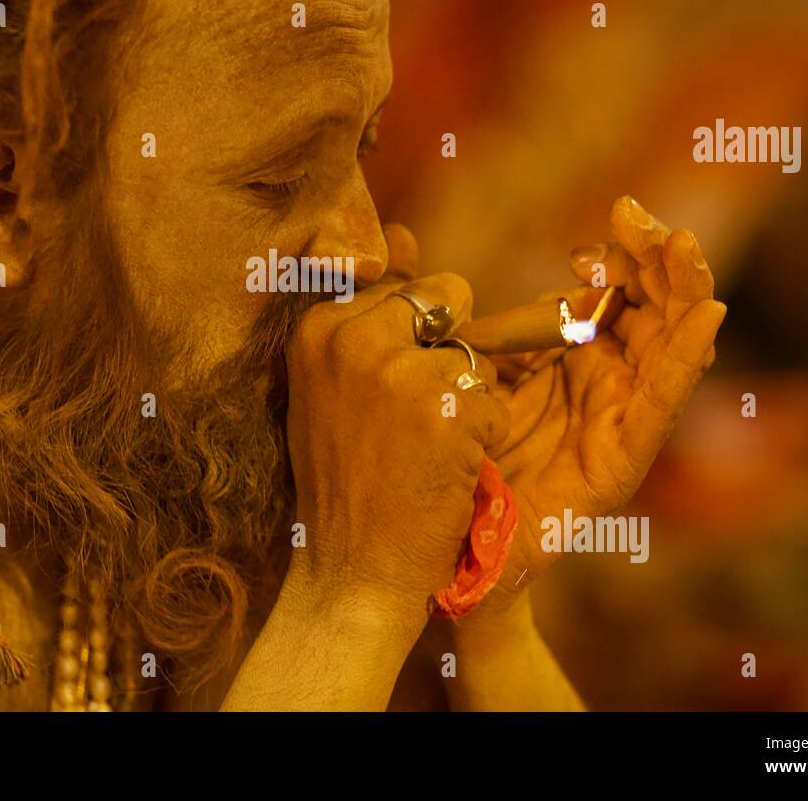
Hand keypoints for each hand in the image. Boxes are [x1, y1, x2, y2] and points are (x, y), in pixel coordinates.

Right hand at [282, 227, 510, 634]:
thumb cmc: (346, 482)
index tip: (387, 395)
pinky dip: (479, 439)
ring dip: (464, 403)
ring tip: (417, 453)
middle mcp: (349, 335)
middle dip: (446, 356)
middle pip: (446, 299)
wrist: (347, 574)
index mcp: (315, 326)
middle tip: (410, 423)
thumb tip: (403, 234)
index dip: (411, 339)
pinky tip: (438, 472)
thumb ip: (371, 310)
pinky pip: (492, 399)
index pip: (398, 287)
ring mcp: (395, 369)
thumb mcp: (333, 386)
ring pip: (475, 354)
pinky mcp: (442, 408)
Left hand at [455, 196, 724, 627]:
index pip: (611, 292)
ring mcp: (617, 420)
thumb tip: (414, 251)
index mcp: (571, 357)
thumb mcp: (451, 368)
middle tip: (639, 217)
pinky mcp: (621, 459)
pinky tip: (708, 312)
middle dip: (653, 256)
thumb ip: (449, 318)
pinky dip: (689, 355)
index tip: (601, 227)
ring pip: (669, 343)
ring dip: (682, 288)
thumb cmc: (447, 453)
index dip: (616, 255)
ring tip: (683, 246)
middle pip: (651, 307)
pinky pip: (662, 400)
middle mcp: (603, 382)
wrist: (440, 540)